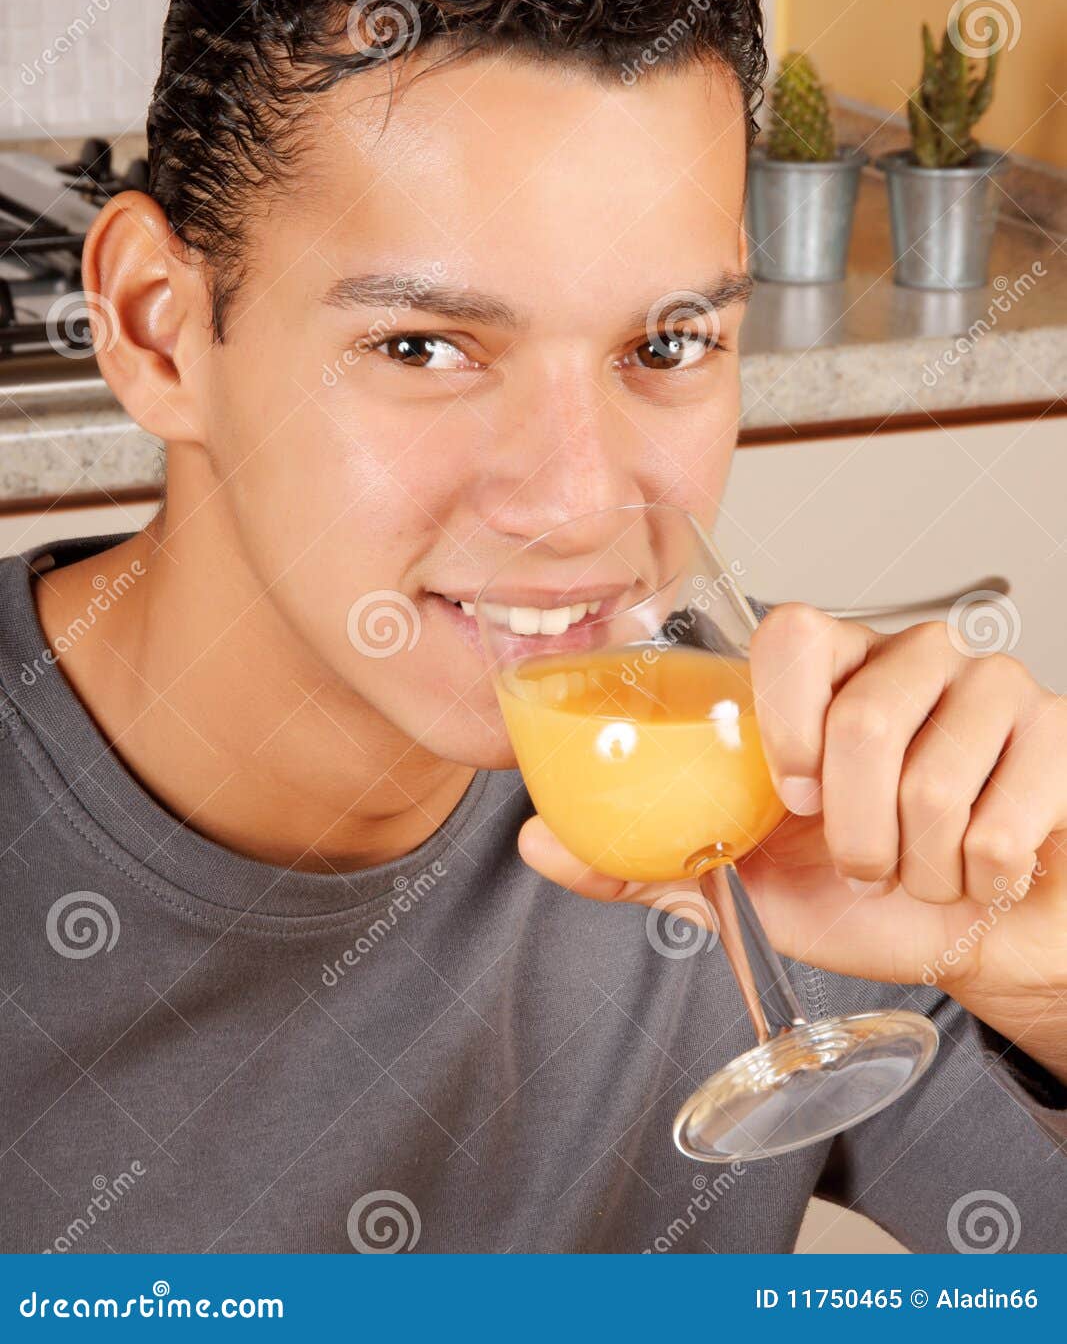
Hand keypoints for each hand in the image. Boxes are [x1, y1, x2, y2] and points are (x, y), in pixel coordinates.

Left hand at [518, 604, 1066, 1082]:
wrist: (975, 937)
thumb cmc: (862, 893)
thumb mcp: (748, 881)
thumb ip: (651, 857)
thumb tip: (538, 843)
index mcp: (831, 671)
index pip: (795, 631)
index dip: (788, 718)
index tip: (790, 794)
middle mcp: (911, 658)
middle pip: (863, 722)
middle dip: (854, 834)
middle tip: (862, 859)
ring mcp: (993, 690)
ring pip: (934, 780)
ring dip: (917, 865)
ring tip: (922, 866)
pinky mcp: (1057, 735)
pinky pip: (1007, 817)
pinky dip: (982, 876)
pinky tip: (983, 870)